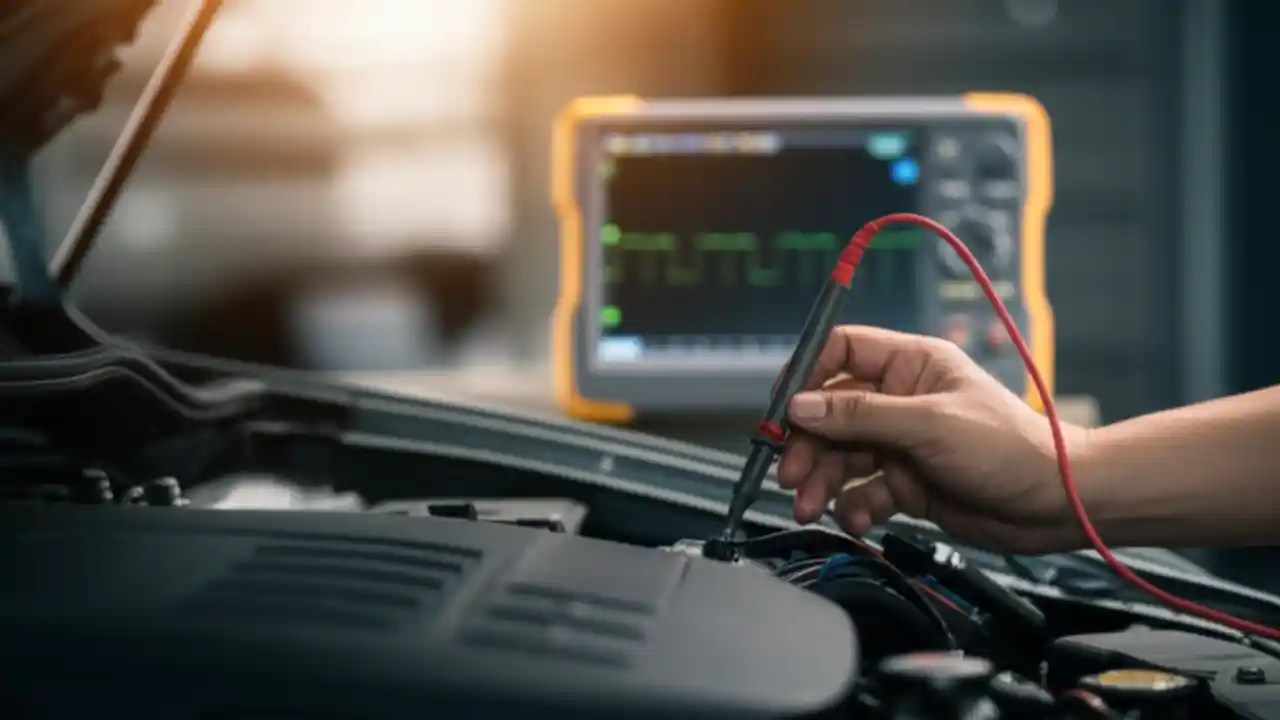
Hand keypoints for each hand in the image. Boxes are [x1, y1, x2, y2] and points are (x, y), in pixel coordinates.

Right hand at [777, 325, 1091, 553]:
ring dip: (822, 482)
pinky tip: (856, 518)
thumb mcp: (928, 424)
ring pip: (840, 457)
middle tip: (790, 475)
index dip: (807, 374)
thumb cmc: (1006, 448)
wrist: (1053, 505)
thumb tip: (799, 406)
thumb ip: (859, 415)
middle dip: (807, 445)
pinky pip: (862, 491)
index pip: (842, 352)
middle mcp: (899, 399)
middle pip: (830, 413)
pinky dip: (853, 506)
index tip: (782, 409)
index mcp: (910, 365)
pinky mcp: (905, 483)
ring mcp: (900, 443)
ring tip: (811, 508)